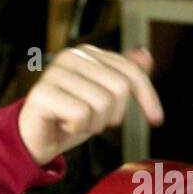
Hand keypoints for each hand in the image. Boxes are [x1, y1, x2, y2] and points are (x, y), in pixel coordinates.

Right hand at [17, 45, 163, 165]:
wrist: (35, 139)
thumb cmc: (70, 118)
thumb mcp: (105, 99)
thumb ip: (124, 76)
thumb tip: (144, 55)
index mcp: (88, 54)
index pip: (132, 72)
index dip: (148, 98)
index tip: (156, 119)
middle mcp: (72, 56)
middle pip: (120, 88)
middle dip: (113, 115)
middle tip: (94, 120)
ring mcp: (56, 72)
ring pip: (102, 103)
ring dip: (93, 123)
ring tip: (77, 121)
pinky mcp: (43, 92)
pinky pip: (81, 114)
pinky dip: (77, 127)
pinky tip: (64, 123)